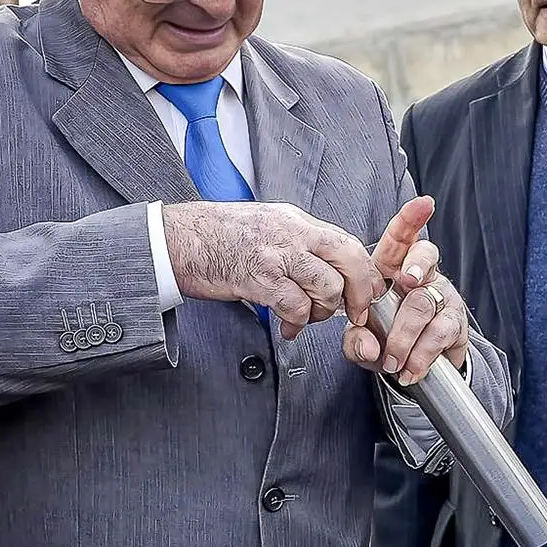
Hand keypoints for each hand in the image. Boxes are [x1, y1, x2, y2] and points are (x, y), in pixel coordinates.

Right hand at [162, 201, 383, 338]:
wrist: (178, 238)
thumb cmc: (217, 235)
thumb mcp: (267, 225)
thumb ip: (298, 243)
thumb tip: (326, 268)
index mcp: (297, 221)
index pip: (348, 243)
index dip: (365, 272)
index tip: (368, 292)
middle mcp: (292, 233)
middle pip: (349, 263)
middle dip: (358, 295)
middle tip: (353, 314)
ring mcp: (277, 255)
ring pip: (327, 288)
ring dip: (321, 312)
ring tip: (305, 317)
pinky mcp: (259, 278)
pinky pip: (295, 307)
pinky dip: (296, 322)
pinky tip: (286, 326)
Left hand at [342, 196, 470, 384]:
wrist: (412, 365)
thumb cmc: (384, 337)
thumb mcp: (362, 337)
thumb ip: (357, 340)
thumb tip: (368, 348)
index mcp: (393, 268)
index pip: (402, 237)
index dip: (411, 219)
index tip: (424, 203)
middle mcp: (422, 276)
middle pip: (425, 256)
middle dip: (415, 266)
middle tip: (406, 283)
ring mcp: (442, 298)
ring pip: (426, 302)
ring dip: (405, 335)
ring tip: (392, 360)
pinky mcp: (456, 324)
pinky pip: (441, 333)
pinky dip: (422, 355)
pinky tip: (410, 369)